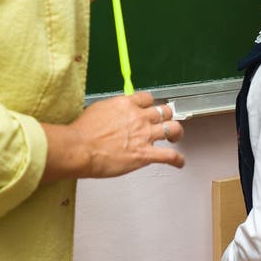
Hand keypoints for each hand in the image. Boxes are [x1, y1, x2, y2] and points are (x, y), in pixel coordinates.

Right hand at [40, 92, 184, 181]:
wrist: (81, 148)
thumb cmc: (83, 132)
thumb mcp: (97, 109)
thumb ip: (110, 110)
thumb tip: (112, 113)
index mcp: (126, 104)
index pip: (147, 98)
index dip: (150, 104)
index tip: (150, 108)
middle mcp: (139, 117)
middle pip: (163, 111)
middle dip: (166, 115)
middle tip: (164, 120)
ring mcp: (144, 135)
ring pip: (172, 128)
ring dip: (176, 133)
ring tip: (175, 137)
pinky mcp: (145, 154)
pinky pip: (169, 156)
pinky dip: (177, 159)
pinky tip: (179, 162)